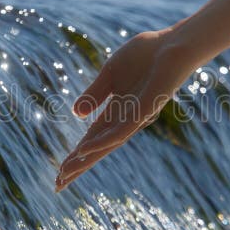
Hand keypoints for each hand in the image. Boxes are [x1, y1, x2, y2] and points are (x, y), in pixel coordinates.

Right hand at [55, 28, 196, 191]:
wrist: (171, 44)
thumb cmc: (145, 56)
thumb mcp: (110, 73)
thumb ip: (95, 93)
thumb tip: (76, 114)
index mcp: (117, 111)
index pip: (92, 139)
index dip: (76, 156)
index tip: (60, 174)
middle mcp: (126, 119)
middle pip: (98, 148)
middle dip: (78, 166)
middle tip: (58, 185)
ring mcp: (136, 117)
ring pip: (107, 145)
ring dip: (86, 159)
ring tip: (66, 173)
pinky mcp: (145, 109)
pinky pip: (120, 130)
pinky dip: (101, 141)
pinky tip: (85, 149)